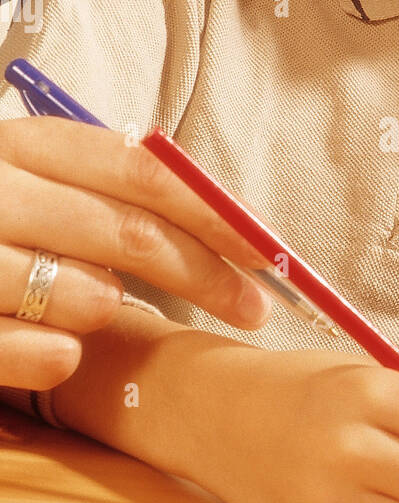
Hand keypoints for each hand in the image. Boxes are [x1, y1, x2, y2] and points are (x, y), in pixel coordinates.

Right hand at [0, 116, 271, 389]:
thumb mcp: (38, 188)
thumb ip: (109, 196)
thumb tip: (227, 225)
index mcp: (22, 145)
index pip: (142, 171)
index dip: (215, 211)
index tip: (271, 250)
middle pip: (128, 231)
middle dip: (205, 275)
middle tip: (254, 308)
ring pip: (83, 293)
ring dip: (111, 310)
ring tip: (101, 309)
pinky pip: (36, 351)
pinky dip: (60, 358)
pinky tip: (65, 353)